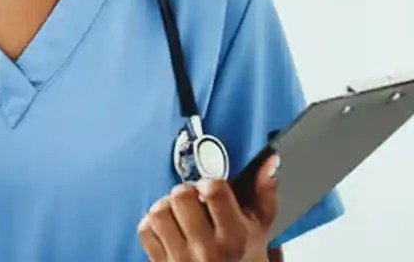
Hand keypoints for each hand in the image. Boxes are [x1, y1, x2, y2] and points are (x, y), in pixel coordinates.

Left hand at [137, 155, 279, 261]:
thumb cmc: (243, 257)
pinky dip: (152, 223)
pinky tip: (167, 227)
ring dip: (167, 206)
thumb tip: (268, 162)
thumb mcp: (261, 229)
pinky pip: (145, 230)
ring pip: (159, 211)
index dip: (210, 183)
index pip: (214, 190)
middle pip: (181, 196)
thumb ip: (265, 194)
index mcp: (234, 237)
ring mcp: (182, 259)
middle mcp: (207, 250)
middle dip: (187, 191)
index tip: (210, 189)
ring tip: (178, 212)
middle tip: (193, 199)